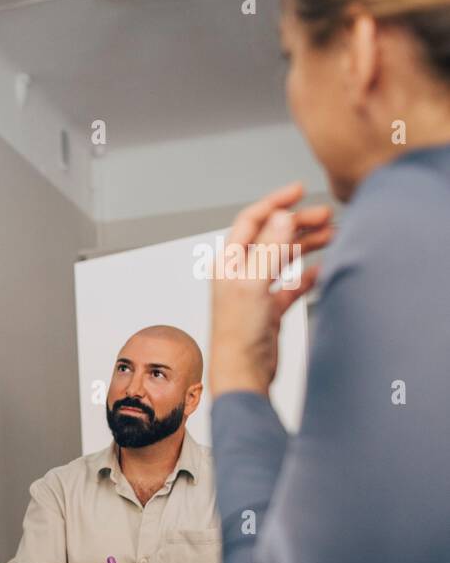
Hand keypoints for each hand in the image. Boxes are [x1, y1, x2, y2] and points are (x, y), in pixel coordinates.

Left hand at [210, 182, 333, 396]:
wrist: (242, 371)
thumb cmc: (238, 333)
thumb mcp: (254, 282)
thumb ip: (270, 248)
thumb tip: (282, 216)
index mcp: (229, 262)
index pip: (251, 221)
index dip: (275, 203)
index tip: (299, 191)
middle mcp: (241, 273)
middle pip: (271, 236)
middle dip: (299, 223)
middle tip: (327, 215)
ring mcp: (256, 290)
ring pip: (284, 257)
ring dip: (307, 244)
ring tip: (332, 235)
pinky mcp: (270, 308)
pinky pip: (292, 284)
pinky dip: (307, 275)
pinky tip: (322, 270)